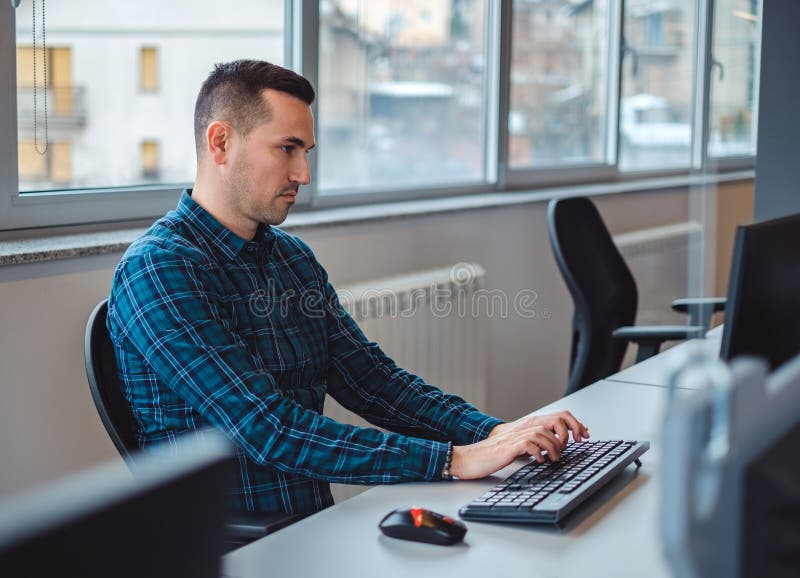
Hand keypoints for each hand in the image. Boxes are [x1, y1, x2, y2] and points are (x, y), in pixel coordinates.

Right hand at [448, 411, 589, 479]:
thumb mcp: (518, 446)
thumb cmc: (492, 455)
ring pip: (545, 433)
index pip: (557, 416)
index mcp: (527, 426)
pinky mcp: (509, 447)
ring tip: (553, 458)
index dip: (574, 424)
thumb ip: (535, 443)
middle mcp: (523, 427)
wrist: (470, 458)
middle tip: (575, 445)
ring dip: (554, 447)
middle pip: (555, 420)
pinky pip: (530, 444)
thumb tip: (556, 448)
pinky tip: (540, 461)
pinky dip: (539, 453)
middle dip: (570, 433)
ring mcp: (516, 436)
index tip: (584, 436)